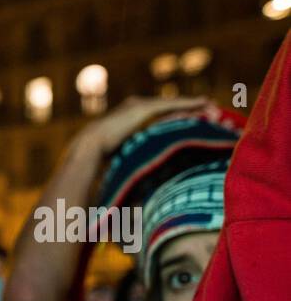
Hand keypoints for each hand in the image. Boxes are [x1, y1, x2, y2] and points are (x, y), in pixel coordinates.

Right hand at [75, 95, 207, 158]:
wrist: (88, 148)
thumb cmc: (97, 160)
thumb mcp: (120, 161)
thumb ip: (132, 166)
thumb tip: (137, 198)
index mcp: (130, 122)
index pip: (159, 119)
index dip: (177, 120)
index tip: (193, 123)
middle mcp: (135, 110)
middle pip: (169, 109)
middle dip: (191, 110)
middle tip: (211, 111)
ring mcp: (139, 107)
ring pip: (172, 105)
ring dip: (193, 106)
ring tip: (212, 107)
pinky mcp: (143, 108)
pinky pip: (171, 105)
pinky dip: (187, 104)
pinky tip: (202, 102)